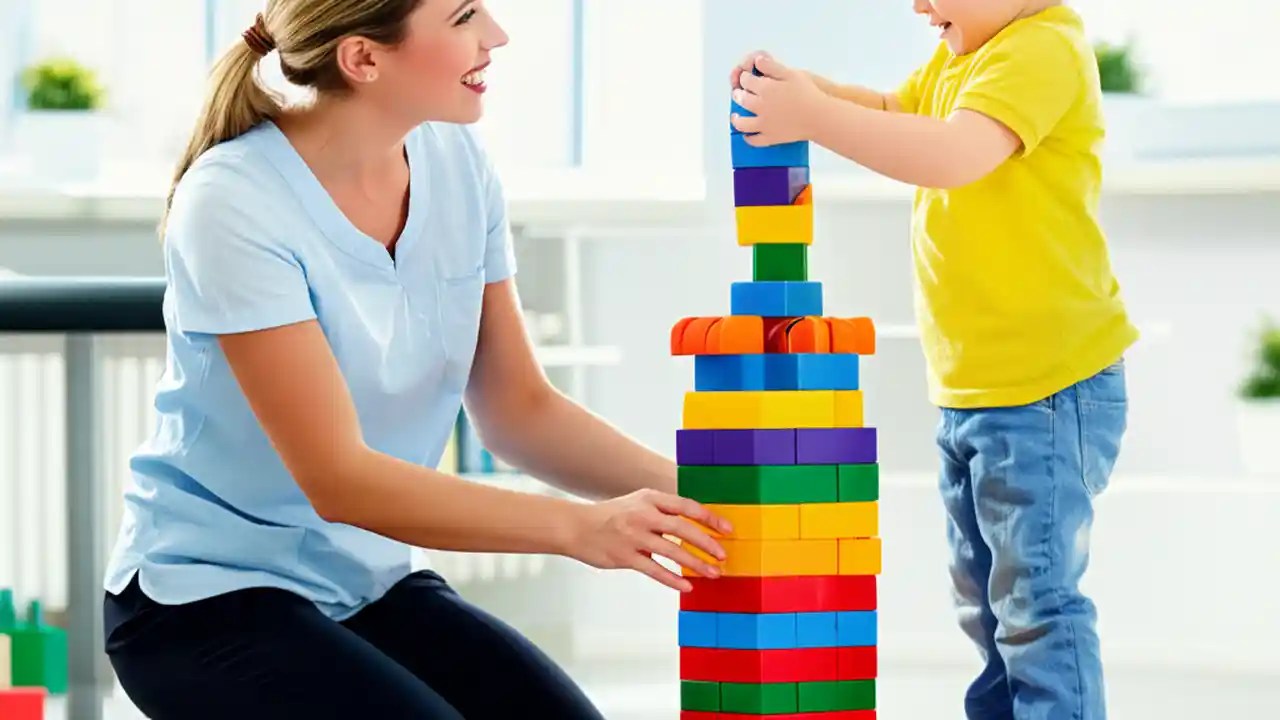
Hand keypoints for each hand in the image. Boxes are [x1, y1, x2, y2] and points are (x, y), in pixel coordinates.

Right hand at [566, 489, 732, 591]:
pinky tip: (686, 585)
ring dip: (695, 563)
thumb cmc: (611, 516)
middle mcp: (643, 515)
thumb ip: (662, 511)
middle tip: (723, 554)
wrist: (576, 527)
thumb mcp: (637, 504)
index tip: (726, 530)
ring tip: (713, 573)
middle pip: (682, 528)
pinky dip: (672, 578)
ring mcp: (633, 537)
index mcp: (649, 499)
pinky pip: (654, 570)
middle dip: (706, 542)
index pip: (686, 506)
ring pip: (672, 551)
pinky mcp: (625, 557)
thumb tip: (694, 524)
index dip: (708, 518)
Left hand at [731, 54, 830, 145]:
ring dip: (736, 119)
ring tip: (736, 116)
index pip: (746, 80)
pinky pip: (754, 140)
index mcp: (765, 88)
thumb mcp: (791, 74)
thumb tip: (757, 60)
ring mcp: (763, 124)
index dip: (744, 77)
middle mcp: (760, 106)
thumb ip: (772, 66)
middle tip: (738, 94)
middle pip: (741, 99)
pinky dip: (748, 138)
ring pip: (742, 123)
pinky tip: (747, 136)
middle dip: (738, 94)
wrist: (819, 117)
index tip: (746, 77)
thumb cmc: (808, 93)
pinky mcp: (770, 138)